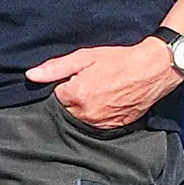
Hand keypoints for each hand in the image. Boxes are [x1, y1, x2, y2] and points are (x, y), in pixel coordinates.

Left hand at [29, 39, 180, 131]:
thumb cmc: (119, 60)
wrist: (152, 69)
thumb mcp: (85, 57)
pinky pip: (97, 124)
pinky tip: (108, 101)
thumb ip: (55, 68)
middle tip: (90, 83)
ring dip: (85, 109)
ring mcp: (101, 123)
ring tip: (101, 91)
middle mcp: (86, 113)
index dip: (65, 85)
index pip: (56, 96)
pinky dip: (98, 115)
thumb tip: (31, 76)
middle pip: (67, 110)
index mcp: (76, 95)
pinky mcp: (114, 127)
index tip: (77, 78)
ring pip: (81, 119)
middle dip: (73, 99)